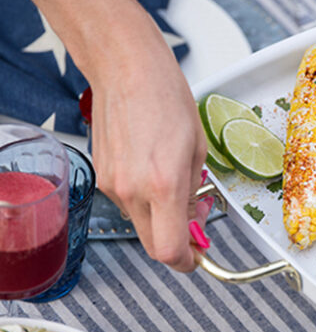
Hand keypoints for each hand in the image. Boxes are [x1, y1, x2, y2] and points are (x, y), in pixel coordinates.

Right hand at [89, 14, 207, 271]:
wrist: (127, 71)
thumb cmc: (167, 98)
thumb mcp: (198, 148)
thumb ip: (194, 192)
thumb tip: (193, 221)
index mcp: (164, 184)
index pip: (169, 250)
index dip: (187, 260)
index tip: (198, 255)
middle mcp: (132, 191)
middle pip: (153, 244)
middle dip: (176, 240)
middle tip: (195, 220)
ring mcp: (112, 185)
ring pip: (140, 222)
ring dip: (161, 215)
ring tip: (176, 181)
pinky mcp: (102, 175)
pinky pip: (128, 202)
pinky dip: (145, 197)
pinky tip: (155, 169)